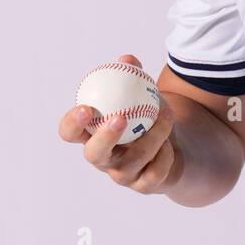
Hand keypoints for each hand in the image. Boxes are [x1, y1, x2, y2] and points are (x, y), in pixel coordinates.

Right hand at [58, 54, 180, 194]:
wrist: (175, 145)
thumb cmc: (147, 115)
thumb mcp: (141, 95)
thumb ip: (133, 77)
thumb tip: (128, 60)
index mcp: (92, 135)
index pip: (70, 133)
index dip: (72, 123)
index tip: (85, 107)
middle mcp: (103, 158)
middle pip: (93, 154)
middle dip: (103, 137)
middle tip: (119, 118)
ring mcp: (122, 175)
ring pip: (133, 160)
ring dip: (152, 135)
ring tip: (166, 114)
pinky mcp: (144, 185)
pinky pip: (155, 170)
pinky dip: (166, 153)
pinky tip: (170, 143)